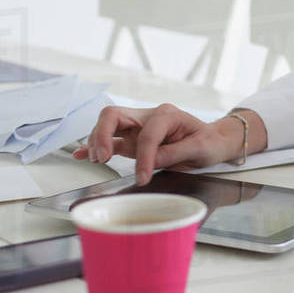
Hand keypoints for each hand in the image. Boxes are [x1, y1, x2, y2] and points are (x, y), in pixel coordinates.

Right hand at [73, 104, 246, 185]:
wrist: (213, 142)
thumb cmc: (209, 142)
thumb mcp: (199, 148)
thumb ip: (174, 153)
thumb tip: (150, 162)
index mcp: (167, 115)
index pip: (147, 134)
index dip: (144, 157)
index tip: (142, 177)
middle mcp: (149, 117)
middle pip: (114, 115)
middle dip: (102, 134)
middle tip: (101, 158)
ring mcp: (138, 128)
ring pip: (107, 126)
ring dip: (97, 141)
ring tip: (97, 160)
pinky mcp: (132, 140)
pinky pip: (109, 140)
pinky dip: (93, 146)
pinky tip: (80, 154)